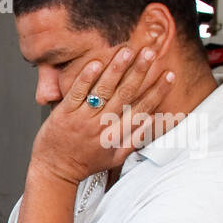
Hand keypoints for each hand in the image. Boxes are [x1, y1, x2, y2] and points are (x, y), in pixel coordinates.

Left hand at [30, 46, 176, 184]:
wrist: (53, 171)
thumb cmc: (84, 164)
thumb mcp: (115, 158)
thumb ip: (134, 139)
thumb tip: (153, 120)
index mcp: (116, 136)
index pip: (142, 109)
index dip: (157, 91)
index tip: (169, 75)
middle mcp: (101, 126)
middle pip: (126, 94)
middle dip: (140, 72)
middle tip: (151, 53)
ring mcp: (82, 119)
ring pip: (103, 90)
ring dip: (117, 69)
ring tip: (128, 51)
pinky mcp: (63, 114)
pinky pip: (77, 93)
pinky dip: (87, 78)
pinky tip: (97, 63)